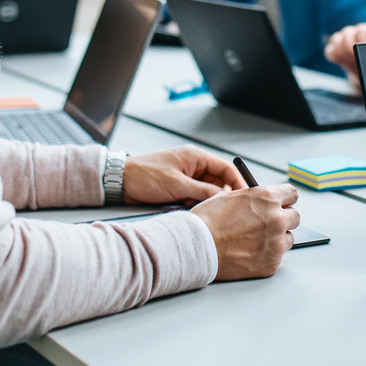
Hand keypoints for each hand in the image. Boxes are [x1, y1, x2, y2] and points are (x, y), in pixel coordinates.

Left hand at [121, 146, 245, 205]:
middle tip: (217, 208)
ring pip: (206, 191)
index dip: (237, 182)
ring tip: (193, 205)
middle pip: (218, 181)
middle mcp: (193, 165)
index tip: (244, 197)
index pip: (225, 168)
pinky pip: (195, 196)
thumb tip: (223, 197)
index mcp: (195, 157)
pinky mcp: (178, 187)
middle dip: (218, 195)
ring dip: (203, 201)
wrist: (120, 182)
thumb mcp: (176, 184)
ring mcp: (186, 177)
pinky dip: (194, 203)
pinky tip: (185, 207)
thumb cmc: (144, 175)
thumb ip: (202, 190)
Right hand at [190, 183, 299, 280]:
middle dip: (283, 219)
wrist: (198, 247)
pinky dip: (267, 255)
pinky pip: (277, 257)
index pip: (292, 194)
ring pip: (288, 238)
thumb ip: (252, 198)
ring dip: (277, 238)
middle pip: (294, 217)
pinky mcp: (272, 263)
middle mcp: (276, 219)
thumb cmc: (207, 221)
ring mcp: (276, 243)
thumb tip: (261, 202)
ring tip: (255, 240)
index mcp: (267, 198)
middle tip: (268, 224)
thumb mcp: (229, 196)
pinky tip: (250, 253)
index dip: (285, 199)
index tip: (282, 204)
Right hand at [324, 22, 365, 90]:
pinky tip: (342, 63)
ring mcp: (343, 42)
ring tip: (349, 61)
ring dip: (341, 51)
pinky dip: (334, 56)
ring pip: (335, 38)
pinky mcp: (335, 51)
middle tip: (354, 58)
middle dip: (349, 46)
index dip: (362, 38)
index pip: (362, 29)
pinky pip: (329, 50)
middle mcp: (354, 34)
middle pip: (347, 32)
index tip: (364, 47)